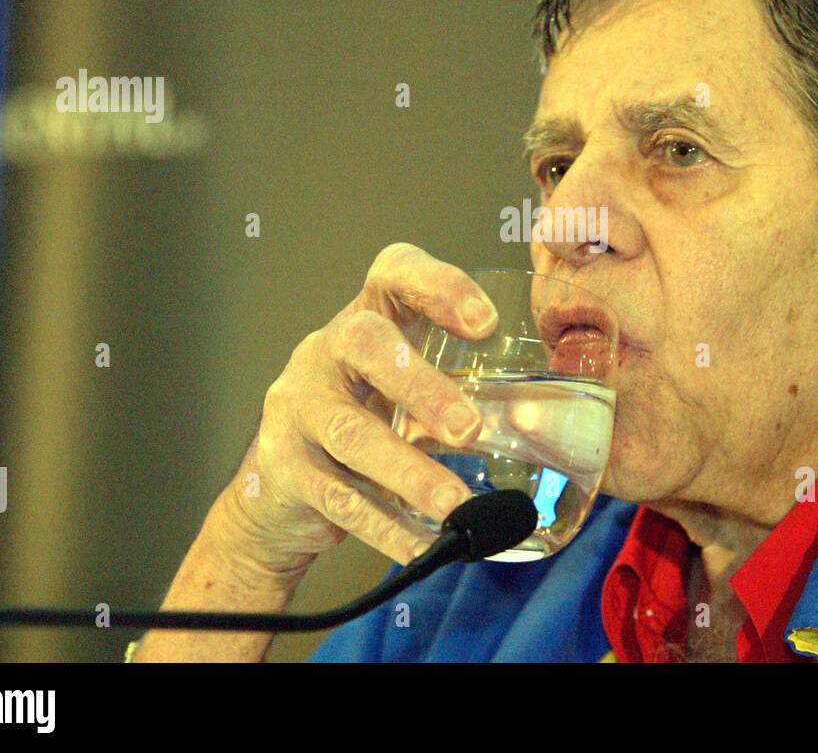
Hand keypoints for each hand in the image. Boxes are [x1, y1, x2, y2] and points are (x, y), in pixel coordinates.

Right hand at [220, 243, 498, 575]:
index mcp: (365, 320)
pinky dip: (385, 526)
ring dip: (407, 471)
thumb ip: (461, 398)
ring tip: (454, 505)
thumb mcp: (403, 393)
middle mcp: (323, 353)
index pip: (393, 272)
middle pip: (362, 341)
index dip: (437, 284)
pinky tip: (424, 544)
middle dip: (419, 384)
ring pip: (347, 432)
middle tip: (469, 428)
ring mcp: (296, 408)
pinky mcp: (283, 467)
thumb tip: (539, 429)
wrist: (278, 490)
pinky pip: (337, 498)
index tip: (486, 323)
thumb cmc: (362, 422)